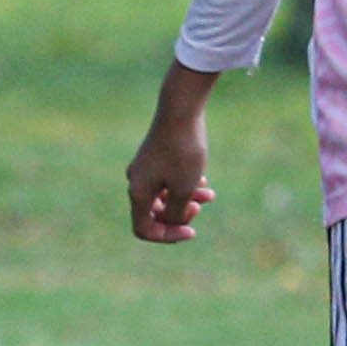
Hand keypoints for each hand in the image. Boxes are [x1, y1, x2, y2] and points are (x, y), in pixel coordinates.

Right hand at [126, 64, 220, 242]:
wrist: (180, 109)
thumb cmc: (183, 150)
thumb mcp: (184, 189)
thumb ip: (177, 213)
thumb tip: (172, 221)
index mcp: (138, 193)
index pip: (145, 229)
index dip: (168, 236)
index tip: (192, 231)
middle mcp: (137, 181)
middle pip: (155, 213)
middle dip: (181, 215)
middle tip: (199, 206)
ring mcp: (145, 168)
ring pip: (165, 196)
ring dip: (187, 199)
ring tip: (209, 194)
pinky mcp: (155, 156)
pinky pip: (167, 180)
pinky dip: (184, 183)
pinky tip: (203, 178)